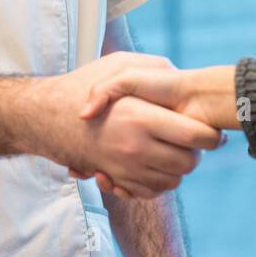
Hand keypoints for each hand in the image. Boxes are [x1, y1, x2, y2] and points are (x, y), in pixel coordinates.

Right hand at [69, 64, 238, 197]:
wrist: (44, 116)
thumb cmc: (82, 85)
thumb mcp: (119, 64)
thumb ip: (154, 68)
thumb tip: (181, 77)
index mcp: (141, 117)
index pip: (195, 136)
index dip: (211, 135)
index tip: (211, 129)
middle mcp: (135, 148)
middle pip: (189, 163)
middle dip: (197, 153)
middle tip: (193, 139)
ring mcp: (124, 168)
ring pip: (173, 180)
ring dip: (180, 168)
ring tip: (174, 149)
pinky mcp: (116, 179)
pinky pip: (151, 192)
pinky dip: (159, 181)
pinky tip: (155, 162)